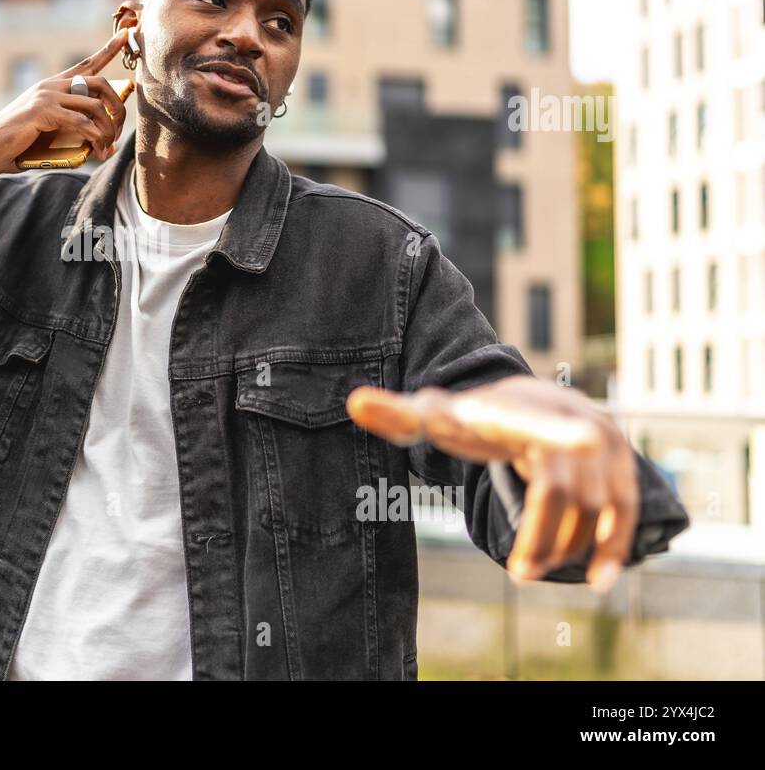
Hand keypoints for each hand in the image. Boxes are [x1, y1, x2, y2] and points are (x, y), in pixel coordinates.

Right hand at [0, 29, 133, 175]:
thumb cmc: (17, 144)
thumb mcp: (49, 131)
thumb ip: (73, 130)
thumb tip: (104, 144)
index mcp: (53, 86)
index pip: (86, 64)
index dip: (109, 49)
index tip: (128, 33)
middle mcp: (52, 85)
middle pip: (100, 84)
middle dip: (118, 107)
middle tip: (118, 132)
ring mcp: (46, 96)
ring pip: (95, 105)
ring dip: (107, 129)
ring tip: (106, 148)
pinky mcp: (42, 111)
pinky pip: (81, 121)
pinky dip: (94, 137)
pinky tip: (97, 149)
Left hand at [346, 375, 637, 592]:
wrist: (529, 398)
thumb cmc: (475, 415)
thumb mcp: (436, 414)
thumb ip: (397, 414)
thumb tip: (353, 403)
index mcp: (521, 408)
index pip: (537, 424)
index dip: (560, 431)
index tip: (586, 441)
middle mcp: (571, 418)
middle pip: (559, 490)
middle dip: (541, 535)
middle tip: (517, 574)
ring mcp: (605, 440)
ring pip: (593, 507)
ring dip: (567, 547)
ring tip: (530, 571)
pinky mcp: (624, 464)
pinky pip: (625, 510)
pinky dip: (615, 544)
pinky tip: (599, 580)